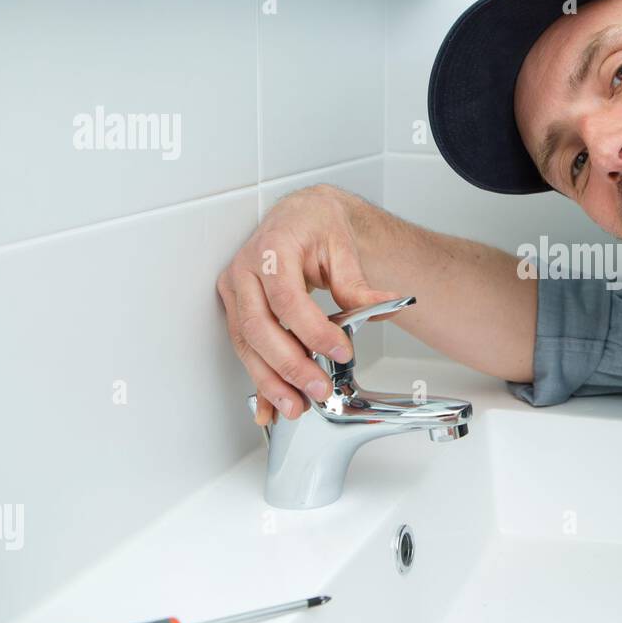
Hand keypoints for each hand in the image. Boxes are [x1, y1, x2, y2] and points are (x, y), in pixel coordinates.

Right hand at [216, 185, 401, 425]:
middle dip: (290, 365)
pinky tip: (270, 406)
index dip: (312, 331)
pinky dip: (258, 381)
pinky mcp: (236, 308)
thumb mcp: (342, 245)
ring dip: (270, 381)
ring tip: (297, 406)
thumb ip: (357, 282)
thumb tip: (386, 306)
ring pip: (246, 345)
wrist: (298, 215)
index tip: (341, 351)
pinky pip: (244, 350)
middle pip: (259, 328)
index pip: (287, 298)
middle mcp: (245, 270)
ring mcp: (236, 290)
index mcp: (273, 250)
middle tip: (319, 389)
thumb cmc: (315, 224)